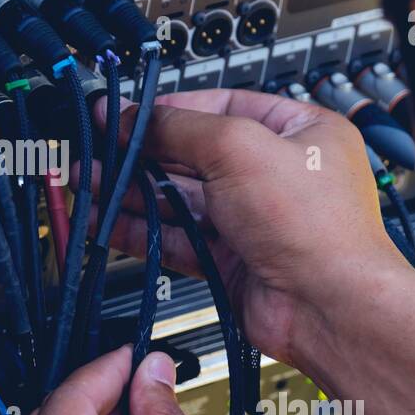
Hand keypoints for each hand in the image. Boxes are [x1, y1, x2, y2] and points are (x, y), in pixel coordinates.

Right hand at [87, 89, 412, 367]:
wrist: (328, 308)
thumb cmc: (316, 228)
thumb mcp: (238, 148)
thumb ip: (178, 128)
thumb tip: (134, 115)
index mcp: (298, 131)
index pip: (219, 106)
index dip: (168, 109)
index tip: (124, 112)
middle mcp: (276, 174)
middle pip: (192, 153)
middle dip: (139, 152)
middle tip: (95, 148)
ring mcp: (252, 220)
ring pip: (178, 198)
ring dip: (130, 190)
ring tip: (86, 181)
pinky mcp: (230, 260)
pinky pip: (175, 237)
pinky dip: (139, 228)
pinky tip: (105, 220)